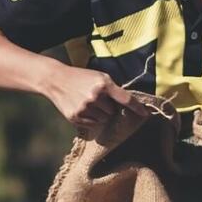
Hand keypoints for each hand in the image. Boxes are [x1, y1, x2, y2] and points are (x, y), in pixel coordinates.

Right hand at [44, 68, 158, 142]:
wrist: (56, 80)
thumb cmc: (81, 77)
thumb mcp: (99, 77)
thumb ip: (113, 89)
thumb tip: (127, 104)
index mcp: (103, 84)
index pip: (125, 99)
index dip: (137, 108)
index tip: (146, 114)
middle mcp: (95, 96)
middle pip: (113, 112)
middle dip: (108, 108)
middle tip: (97, 99)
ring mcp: (85, 108)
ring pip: (103, 120)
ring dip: (100, 114)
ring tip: (88, 103)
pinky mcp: (76, 117)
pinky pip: (92, 125)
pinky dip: (91, 119)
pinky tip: (82, 108)